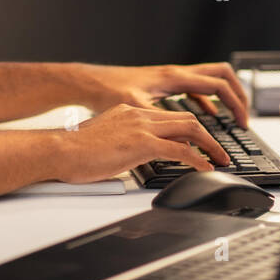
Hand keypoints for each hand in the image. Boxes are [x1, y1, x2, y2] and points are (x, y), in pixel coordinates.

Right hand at [54, 104, 230, 183]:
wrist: (59, 150)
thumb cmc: (74, 150)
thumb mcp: (105, 140)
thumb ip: (123, 143)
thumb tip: (133, 158)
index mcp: (129, 111)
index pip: (169, 116)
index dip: (188, 129)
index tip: (198, 141)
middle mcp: (138, 114)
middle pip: (185, 118)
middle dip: (207, 134)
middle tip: (218, 150)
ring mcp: (142, 127)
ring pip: (189, 129)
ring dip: (210, 145)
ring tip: (220, 159)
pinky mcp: (142, 144)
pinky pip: (180, 150)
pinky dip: (198, 159)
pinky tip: (205, 168)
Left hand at [79, 62, 249, 126]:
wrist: (89, 83)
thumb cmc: (107, 91)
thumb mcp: (135, 108)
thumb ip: (161, 122)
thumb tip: (183, 140)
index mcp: (174, 77)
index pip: (218, 85)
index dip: (235, 105)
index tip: (241, 125)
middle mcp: (176, 73)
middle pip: (222, 75)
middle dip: (239, 95)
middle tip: (244, 118)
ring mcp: (171, 77)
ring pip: (210, 80)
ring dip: (225, 96)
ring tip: (232, 118)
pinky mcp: (164, 84)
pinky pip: (195, 88)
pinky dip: (207, 100)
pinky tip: (207, 115)